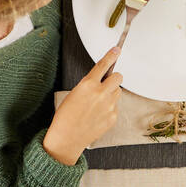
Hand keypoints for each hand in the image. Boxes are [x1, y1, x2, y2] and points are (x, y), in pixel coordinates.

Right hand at [43, 50, 122, 165]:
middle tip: (106, 84)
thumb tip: (102, 80)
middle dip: (113, 78)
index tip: (117, 49)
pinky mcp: (113, 117)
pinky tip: (98, 114)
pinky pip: (116, 106)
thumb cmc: (67, 114)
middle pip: (118, 77)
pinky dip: (110, 107)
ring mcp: (109, 106)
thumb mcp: (75, 92)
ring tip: (98, 103)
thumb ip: (90, 84)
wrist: (68, 136)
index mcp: (88, 84)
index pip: (103, 66)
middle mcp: (101, 94)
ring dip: (111, 93)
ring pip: (118, 92)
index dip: (111, 56)